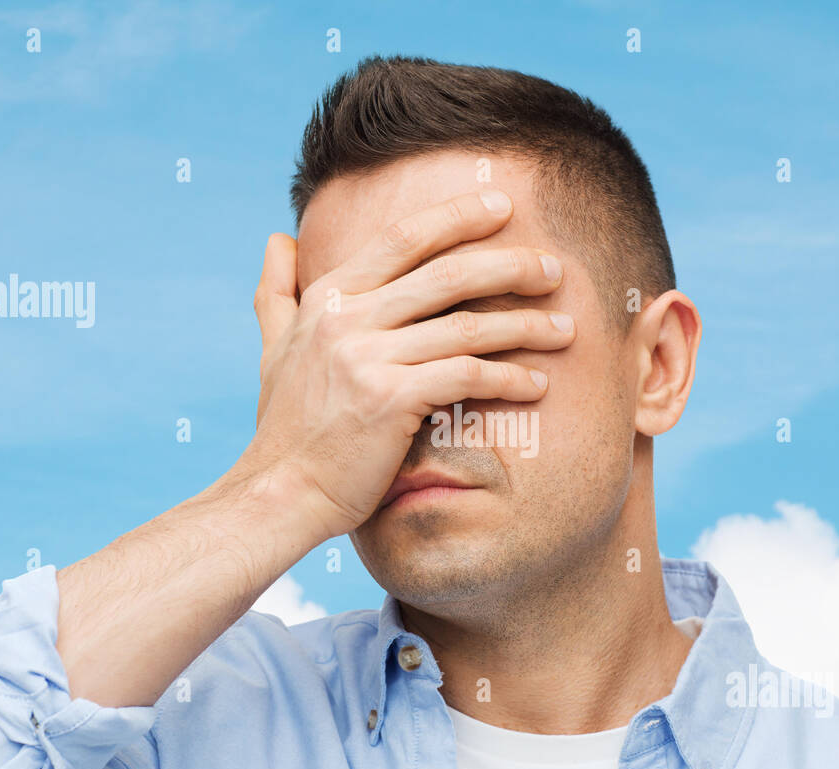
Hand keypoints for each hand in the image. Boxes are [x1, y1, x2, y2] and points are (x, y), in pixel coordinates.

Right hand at [238, 189, 574, 540]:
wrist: (279, 492)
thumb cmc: (284, 428)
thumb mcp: (273, 349)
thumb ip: (277, 292)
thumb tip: (278, 241)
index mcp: (328, 297)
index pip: (403, 237)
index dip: (457, 216)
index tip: (503, 207)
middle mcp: (347, 318)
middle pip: (447, 274)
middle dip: (510, 266)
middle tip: (554, 269)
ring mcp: (367, 358)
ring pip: (466, 327)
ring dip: (525, 326)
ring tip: (565, 328)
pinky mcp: (390, 400)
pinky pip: (466, 376)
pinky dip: (508, 377)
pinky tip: (537, 383)